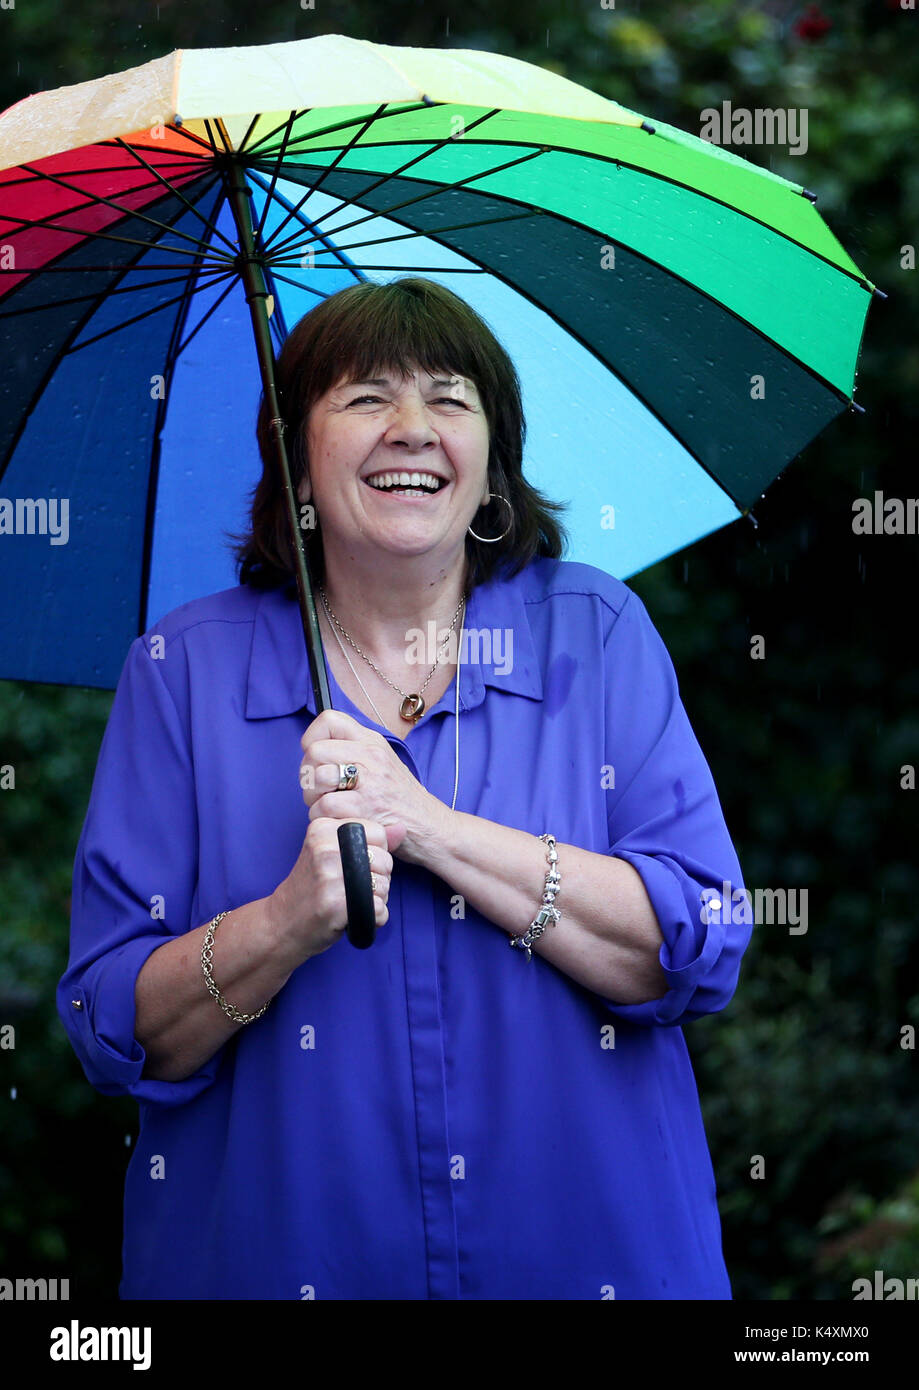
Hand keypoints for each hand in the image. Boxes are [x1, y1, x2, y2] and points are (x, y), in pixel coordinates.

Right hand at [270, 816, 393, 962]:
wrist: (282, 922)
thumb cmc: (312, 886)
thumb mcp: (332, 852)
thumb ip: (367, 839)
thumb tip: (402, 828)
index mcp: (323, 828)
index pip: (379, 833)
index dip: (376, 852)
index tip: (355, 865)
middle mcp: (325, 848)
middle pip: (384, 859)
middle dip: (379, 878)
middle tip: (354, 888)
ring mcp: (330, 876)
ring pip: (384, 885)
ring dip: (378, 899)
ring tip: (353, 901)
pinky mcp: (337, 904)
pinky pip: (379, 909)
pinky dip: (375, 917)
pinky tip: (356, 916)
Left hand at [298, 708, 451, 865]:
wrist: (432, 827)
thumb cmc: (402, 800)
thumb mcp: (382, 764)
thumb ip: (353, 753)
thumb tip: (314, 751)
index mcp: (372, 742)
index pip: (329, 719)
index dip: (312, 739)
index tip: (317, 761)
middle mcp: (372, 755)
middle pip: (315, 751)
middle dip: (307, 776)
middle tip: (319, 792)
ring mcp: (372, 780)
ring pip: (318, 777)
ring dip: (313, 799)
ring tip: (326, 807)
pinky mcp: (369, 806)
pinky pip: (326, 806)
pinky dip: (322, 818)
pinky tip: (336, 821)